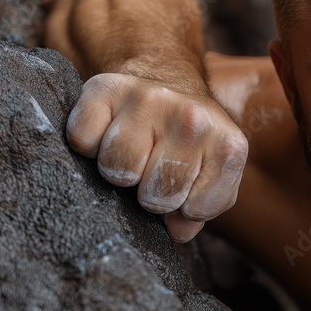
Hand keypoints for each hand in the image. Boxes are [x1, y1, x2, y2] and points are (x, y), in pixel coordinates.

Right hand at [67, 72, 248, 242]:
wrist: (164, 79)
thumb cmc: (189, 141)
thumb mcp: (212, 176)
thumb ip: (203, 208)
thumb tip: (178, 231)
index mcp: (227, 145)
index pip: (196, 210)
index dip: (185, 208)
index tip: (184, 186)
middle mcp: (193, 117)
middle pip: (154, 194)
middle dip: (149, 193)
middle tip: (152, 169)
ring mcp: (148, 98)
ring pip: (117, 169)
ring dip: (119, 170)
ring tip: (132, 151)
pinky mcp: (104, 88)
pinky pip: (82, 140)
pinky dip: (88, 145)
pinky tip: (107, 133)